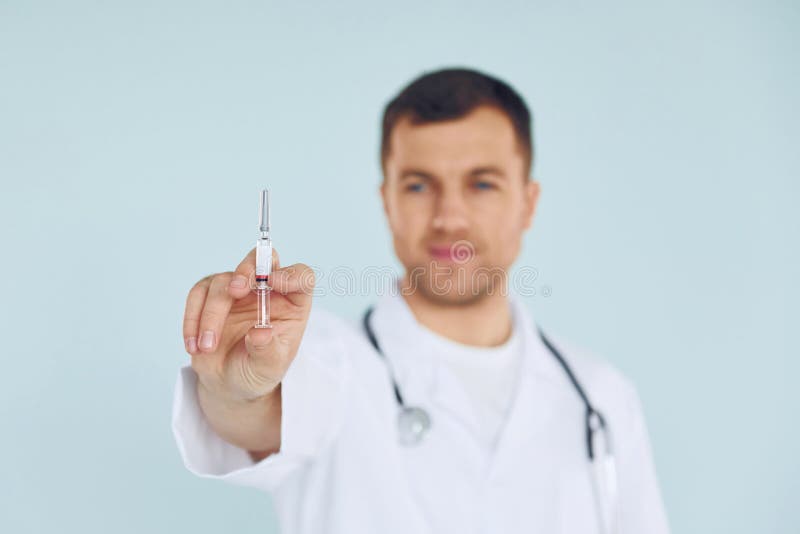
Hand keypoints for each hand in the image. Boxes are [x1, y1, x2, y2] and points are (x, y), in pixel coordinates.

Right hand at [182, 247, 315, 401]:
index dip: (291, 274)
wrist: (230, 381)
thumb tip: (261, 333)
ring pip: (223, 282)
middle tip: (235, 290)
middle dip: (247, 270)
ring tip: (208, 347)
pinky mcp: (211, 294)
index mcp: (293, 303)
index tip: (275, 283)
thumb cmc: (257, 370)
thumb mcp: (269, 368)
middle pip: (262, 260)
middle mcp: (268, 290)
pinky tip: (194, 345)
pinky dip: (193, 319)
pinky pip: (198, 294)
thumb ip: (267, 351)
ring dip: (212, 314)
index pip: (301, 276)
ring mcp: (239, 289)